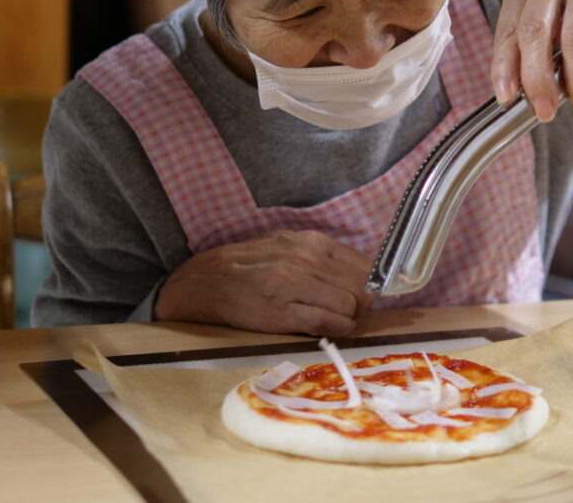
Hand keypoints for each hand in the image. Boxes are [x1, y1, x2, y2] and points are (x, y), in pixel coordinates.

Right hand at [154, 229, 373, 335]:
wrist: (203, 284)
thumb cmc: (249, 267)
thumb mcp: (287, 247)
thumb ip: (321, 257)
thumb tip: (361, 274)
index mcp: (309, 242)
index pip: (363, 265)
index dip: (368, 284)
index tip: (363, 296)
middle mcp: (305, 260)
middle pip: (360, 287)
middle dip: (360, 304)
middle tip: (349, 313)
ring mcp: (293, 286)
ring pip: (349, 306)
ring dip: (348, 319)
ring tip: (334, 322)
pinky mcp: (282, 313)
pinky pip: (329, 324)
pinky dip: (337, 330)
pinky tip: (328, 331)